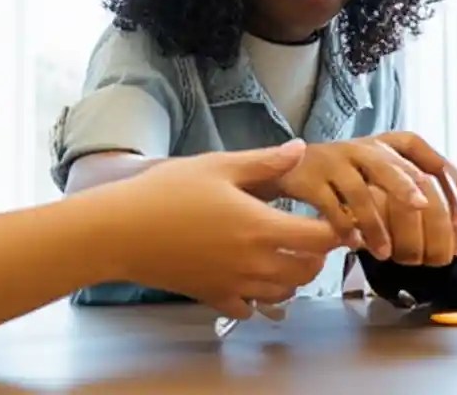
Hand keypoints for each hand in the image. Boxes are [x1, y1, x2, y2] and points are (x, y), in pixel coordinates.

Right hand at [79, 140, 348, 318]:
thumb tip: (299, 148)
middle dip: (319, 255)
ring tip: (284, 252)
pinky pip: (251, 308)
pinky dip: (260, 297)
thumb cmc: (166, 192)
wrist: (120, 232)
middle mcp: (254, 263)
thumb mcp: (219, 166)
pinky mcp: (213, 297)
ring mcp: (235, 285)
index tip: (335, 218)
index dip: (336, 230)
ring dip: (294, 276)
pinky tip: (251, 275)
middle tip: (310, 234)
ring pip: (286, 293)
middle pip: (309, 271)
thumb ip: (265, 162)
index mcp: (261, 227)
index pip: (321, 238)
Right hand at [273, 131, 456, 265]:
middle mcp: (367, 148)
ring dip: (376, 226)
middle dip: (411, 193)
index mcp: (393, 145)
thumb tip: (456, 245)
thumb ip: (418, 202)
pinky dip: (346, 228)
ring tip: (386, 253)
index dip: (453, 186)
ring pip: (362, 193)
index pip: (432, 159)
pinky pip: (332, 206)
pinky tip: (355, 245)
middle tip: (424, 215)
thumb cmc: (349, 176)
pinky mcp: (312, 178)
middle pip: (394, 168)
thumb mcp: (384, 178)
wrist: (290, 165)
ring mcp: (337, 161)